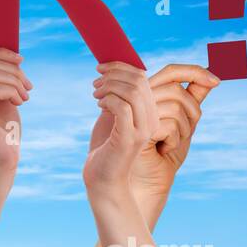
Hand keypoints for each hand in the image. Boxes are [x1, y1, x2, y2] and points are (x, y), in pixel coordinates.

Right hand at [0, 49, 31, 170]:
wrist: (2, 162)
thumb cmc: (5, 133)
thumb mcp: (4, 100)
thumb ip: (2, 80)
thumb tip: (13, 57)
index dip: (1, 53)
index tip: (21, 61)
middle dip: (13, 69)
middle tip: (28, 85)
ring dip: (16, 82)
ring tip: (25, 96)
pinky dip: (13, 91)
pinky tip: (20, 102)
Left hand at [84, 62, 156, 194]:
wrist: (103, 179)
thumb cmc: (105, 147)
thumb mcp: (112, 116)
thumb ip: (116, 96)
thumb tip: (109, 71)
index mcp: (149, 111)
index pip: (142, 78)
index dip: (121, 66)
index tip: (102, 67)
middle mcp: (151, 119)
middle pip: (139, 81)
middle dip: (113, 74)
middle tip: (96, 81)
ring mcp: (142, 129)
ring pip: (132, 91)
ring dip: (109, 86)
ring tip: (95, 94)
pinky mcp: (130, 138)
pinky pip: (122, 107)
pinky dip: (108, 99)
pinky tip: (99, 105)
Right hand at [130, 64, 218, 199]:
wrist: (147, 181)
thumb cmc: (163, 153)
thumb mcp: (183, 123)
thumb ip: (192, 99)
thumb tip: (212, 78)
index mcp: (149, 93)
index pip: (172, 71)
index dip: (195, 71)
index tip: (217, 81)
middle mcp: (139, 99)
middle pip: (177, 89)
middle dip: (192, 112)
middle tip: (184, 132)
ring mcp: (135, 112)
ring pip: (175, 106)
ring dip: (183, 130)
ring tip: (169, 143)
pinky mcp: (137, 128)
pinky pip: (169, 125)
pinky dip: (173, 141)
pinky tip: (161, 150)